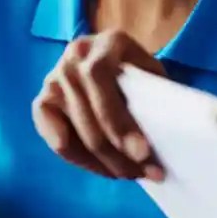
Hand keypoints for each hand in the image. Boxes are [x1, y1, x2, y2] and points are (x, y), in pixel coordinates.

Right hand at [32, 30, 165, 180]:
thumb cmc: (137, 69)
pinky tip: (103, 168)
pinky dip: (78, 159)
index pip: (100, 79)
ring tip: (128, 174)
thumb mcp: (151, 71)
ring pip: (72, 133)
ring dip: (102, 162)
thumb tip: (174, 134)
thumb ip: (155, 93)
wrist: (107, 55)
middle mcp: (73, 57)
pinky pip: (55, 140)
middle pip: (88, 114)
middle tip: (143, 174)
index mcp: (105, 43)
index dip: (119, 120)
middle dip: (116, 152)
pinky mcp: (43, 101)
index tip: (142, 153)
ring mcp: (53, 80)